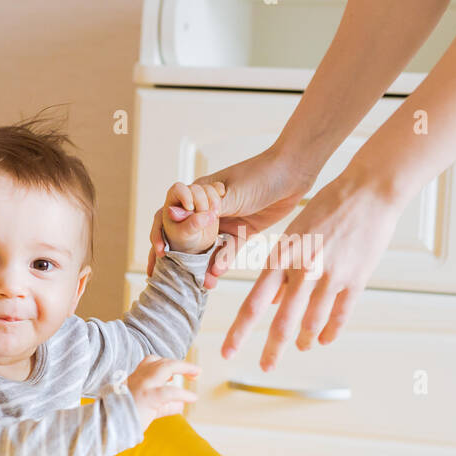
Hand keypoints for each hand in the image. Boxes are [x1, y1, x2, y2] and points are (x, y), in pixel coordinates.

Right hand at [127, 355, 200, 431]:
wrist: (108, 424)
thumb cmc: (124, 418)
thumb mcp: (147, 408)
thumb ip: (165, 405)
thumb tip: (181, 405)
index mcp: (135, 378)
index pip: (151, 362)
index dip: (166, 364)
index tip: (176, 374)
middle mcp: (138, 378)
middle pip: (162, 362)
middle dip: (181, 364)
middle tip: (196, 371)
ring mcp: (143, 386)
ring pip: (166, 368)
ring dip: (184, 368)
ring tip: (196, 374)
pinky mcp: (148, 397)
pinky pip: (170, 392)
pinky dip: (184, 394)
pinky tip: (192, 398)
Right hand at [146, 147, 316, 285]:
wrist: (295, 172)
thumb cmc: (260, 174)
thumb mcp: (232, 193)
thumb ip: (207, 210)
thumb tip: (178, 219)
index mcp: (198, 194)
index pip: (171, 214)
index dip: (160, 232)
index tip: (161, 251)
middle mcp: (207, 210)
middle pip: (185, 236)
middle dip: (177, 256)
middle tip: (168, 275)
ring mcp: (225, 222)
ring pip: (207, 248)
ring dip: (203, 265)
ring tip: (202, 283)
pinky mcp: (242, 231)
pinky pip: (228, 250)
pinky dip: (223, 262)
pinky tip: (217, 273)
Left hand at [221, 170, 402, 369]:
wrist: (368, 190)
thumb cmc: (326, 209)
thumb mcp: (293, 236)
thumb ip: (282, 271)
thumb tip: (270, 303)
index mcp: (281, 259)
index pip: (253, 304)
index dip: (239, 332)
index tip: (227, 352)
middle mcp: (303, 271)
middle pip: (282, 322)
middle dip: (272, 349)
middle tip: (264, 368)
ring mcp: (331, 276)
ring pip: (312, 323)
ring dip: (304, 340)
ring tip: (301, 348)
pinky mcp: (356, 278)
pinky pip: (340, 314)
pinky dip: (331, 331)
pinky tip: (323, 340)